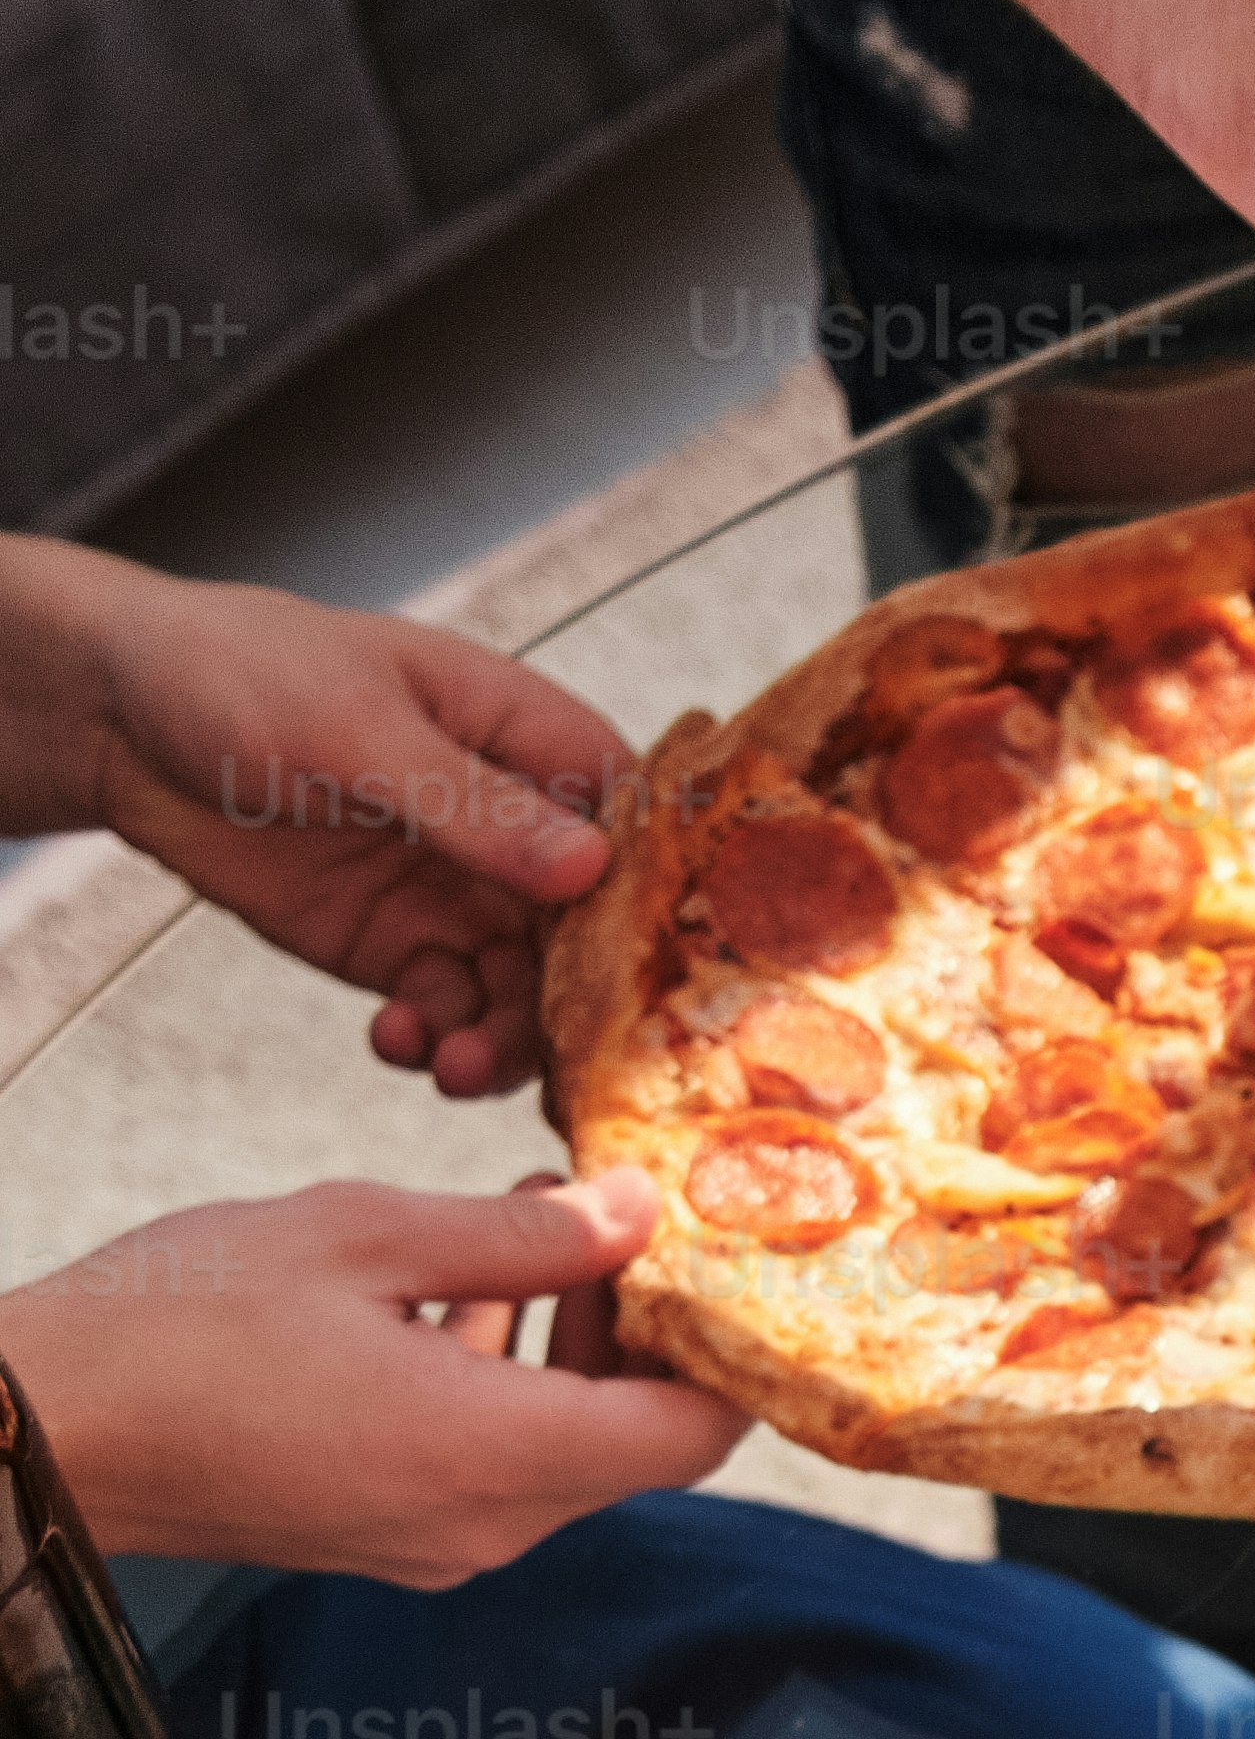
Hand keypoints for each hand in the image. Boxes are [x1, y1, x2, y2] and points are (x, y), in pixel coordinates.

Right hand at [0, 1167, 737, 1580]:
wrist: (54, 1430)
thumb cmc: (181, 1326)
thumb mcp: (362, 1236)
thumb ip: (518, 1234)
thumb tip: (633, 1212)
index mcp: (496, 1454)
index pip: (693, 1437)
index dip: (728, 1354)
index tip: (723, 1266)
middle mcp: (487, 1524)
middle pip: (635, 1442)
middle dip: (643, 1330)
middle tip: (622, 1217)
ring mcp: (438, 1542)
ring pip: (562, 1447)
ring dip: (567, 1342)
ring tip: (538, 1217)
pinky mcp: (390, 1534)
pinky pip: (490, 1461)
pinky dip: (502, 1377)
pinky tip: (460, 1279)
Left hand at [10, 548, 625, 1095]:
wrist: (119, 721)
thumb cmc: (238, 672)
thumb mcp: (358, 730)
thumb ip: (472, 805)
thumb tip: (588, 866)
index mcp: (520, 736)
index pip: (630, 823)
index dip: (650, 903)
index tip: (645, 980)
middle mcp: (507, 823)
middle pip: (587, 933)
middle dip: (567, 1005)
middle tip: (525, 1051)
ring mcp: (455, 890)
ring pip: (524, 991)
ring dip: (500, 1040)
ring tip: (449, 1066)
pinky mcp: (399, 944)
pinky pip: (450, 1012)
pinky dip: (435, 1042)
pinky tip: (396, 1043)